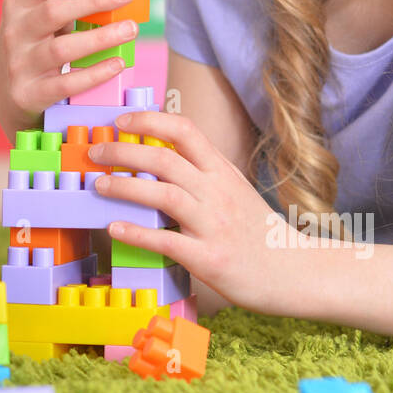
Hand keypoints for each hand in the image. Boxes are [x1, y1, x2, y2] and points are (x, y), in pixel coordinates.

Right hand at [0, 0, 139, 139]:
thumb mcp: (39, 19)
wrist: (8, 96)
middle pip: (55, 10)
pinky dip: (94, 73)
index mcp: (19, 3)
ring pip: (62, 49)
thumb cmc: (35, 47)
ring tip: (130, 29)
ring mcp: (20, 63)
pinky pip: (66, 83)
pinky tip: (117, 63)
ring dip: (100, 38)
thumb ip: (67, 2)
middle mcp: (15, 30)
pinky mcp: (29, 93)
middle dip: (93, 0)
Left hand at [87, 110, 288, 311]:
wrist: (297, 271)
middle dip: (123, 151)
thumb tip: (161, 154)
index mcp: (222, 172)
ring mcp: (213, 225)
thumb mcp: (235, 190)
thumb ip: (203, 172)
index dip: (149, 121)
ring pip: (163, 195)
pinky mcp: (209, 259)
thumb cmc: (259, 232)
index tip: (121, 121)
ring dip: (124, 186)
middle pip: (164, 159)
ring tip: (99, 184)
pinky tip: (114, 227)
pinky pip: (165, 242)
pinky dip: (136, 233)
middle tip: (96, 151)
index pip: (185, 130)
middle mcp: (217, 192)